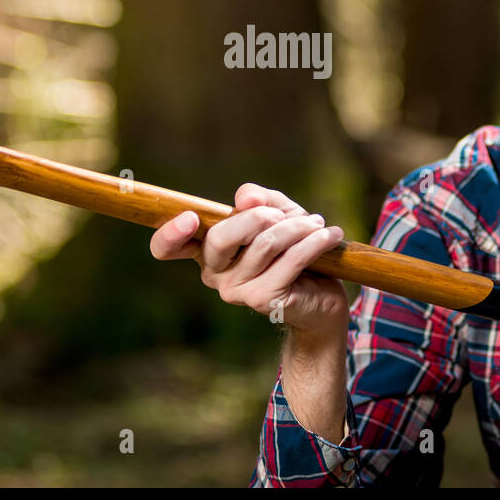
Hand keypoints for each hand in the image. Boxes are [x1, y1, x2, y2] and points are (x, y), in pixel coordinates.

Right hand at [148, 183, 348, 336]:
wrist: (322, 297)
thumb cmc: (293, 251)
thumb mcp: (277, 215)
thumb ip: (259, 200)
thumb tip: (245, 198)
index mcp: (207, 252)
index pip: (167, 248)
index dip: (169, 234)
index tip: (189, 218)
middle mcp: (214, 274)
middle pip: (221, 238)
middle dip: (257, 217)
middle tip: (284, 214)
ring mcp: (237, 291)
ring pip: (264, 244)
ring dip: (298, 227)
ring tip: (317, 224)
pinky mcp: (264, 300)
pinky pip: (290, 260)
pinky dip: (314, 242)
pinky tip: (331, 235)